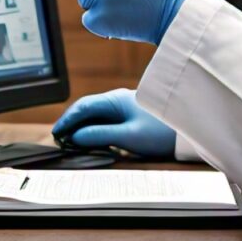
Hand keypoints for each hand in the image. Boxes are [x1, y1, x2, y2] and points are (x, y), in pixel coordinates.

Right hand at [52, 88, 175, 157]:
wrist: (186, 130)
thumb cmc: (159, 132)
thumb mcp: (127, 136)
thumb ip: (99, 135)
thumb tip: (75, 137)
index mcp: (114, 100)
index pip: (83, 107)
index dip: (67, 120)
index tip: (56, 134)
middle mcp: (116, 100)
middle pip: (87, 109)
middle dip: (71, 122)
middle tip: (59, 138)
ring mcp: (122, 107)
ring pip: (95, 115)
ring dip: (81, 126)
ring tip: (70, 141)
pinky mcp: (128, 116)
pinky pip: (104, 120)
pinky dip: (93, 129)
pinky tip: (90, 139)